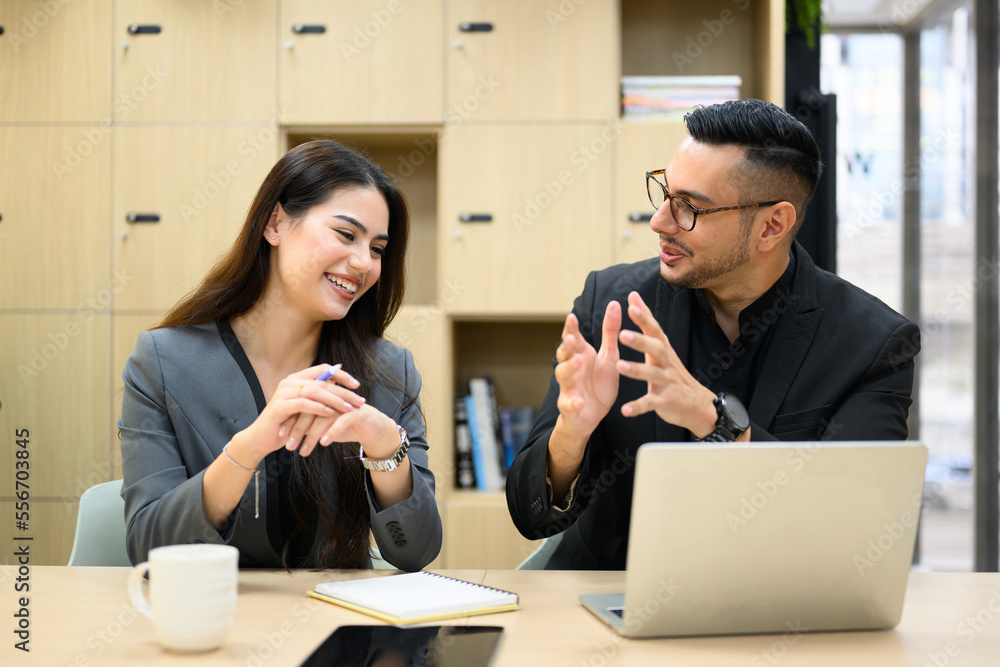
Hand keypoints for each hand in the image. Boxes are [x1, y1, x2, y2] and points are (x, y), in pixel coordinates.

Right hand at [237, 364, 364, 460]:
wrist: (262, 438)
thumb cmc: (286, 424)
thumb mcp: (306, 409)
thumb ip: (319, 398)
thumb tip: (342, 391)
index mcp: (297, 379)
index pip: (323, 369)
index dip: (342, 375)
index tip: (357, 385)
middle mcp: (290, 382)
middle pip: (322, 381)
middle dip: (343, 392)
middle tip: (359, 401)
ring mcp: (283, 392)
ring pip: (315, 391)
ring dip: (335, 400)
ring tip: (349, 408)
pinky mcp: (279, 406)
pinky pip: (303, 404)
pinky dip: (318, 408)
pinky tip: (330, 413)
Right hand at [553, 301, 621, 439]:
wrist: (591, 414)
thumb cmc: (598, 382)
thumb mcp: (609, 356)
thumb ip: (610, 331)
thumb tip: (615, 303)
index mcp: (580, 355)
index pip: (572, 338)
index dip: (571, 329)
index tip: (572, 317)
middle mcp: (570, 369)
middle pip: (564, 355)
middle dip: (567, 347)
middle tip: (572, 339)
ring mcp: (568, 387)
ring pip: (564, 376)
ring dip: (569, 369)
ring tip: (578, 363)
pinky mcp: (570, 407)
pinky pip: (570, 404)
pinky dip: (574, 402)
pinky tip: (580, 401)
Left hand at [616, 291, 717, 435]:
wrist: (696, 404)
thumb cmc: (672, 371)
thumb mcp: (660, 345)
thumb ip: (645, 322)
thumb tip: (633, 295)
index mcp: (662, 349)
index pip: (654, 330)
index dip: (644, 317)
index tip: (630, 305)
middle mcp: (666, 363)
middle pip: (655, 349)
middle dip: (640, 342)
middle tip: (621, 334)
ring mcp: (667, 382)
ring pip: (652, 375)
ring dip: (636, 370)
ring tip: (619, 367)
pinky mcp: (665, 401)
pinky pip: (650, 404)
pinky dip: (638, 407)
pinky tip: (624, 410)